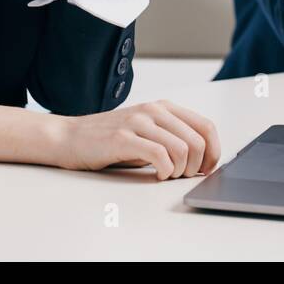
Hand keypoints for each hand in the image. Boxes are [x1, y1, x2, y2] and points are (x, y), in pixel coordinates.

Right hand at [47, 100, 221, 179]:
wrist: (70, 137)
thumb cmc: (110, 140)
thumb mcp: (147, 133)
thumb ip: (172, 139)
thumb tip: (203, 160)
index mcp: (164, 107)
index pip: (206, 127)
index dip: (213, 152)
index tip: (206, 169)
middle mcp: (154, 110)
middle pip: (197, 141)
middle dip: (196, 166)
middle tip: (181, 176)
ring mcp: (139, 122)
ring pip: (182, 148)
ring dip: (180, 170)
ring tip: (167, 175)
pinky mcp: (123, 138)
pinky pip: (159, 155)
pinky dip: (165, 171)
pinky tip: (156, 174)